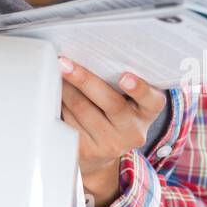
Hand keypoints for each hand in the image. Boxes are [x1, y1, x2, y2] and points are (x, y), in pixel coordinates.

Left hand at [59, 56, 165, 205]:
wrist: (103, 150)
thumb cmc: (114, 111)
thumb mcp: (127, 97)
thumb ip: (117, 79)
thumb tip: (87, 54)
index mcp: (148, 111)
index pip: (151, 99)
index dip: (139, 88)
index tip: (125, 78)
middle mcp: (133, 131)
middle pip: (109, 101)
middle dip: (83, 79)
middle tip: (64, 64)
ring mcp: (112, 144)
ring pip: (82, 109)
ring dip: (66, 89)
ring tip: (57, 74)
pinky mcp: (89, 152)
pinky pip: (68, 122)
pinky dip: (59, 104)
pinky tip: (55, 95)